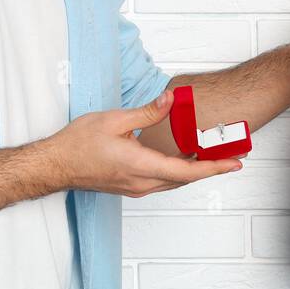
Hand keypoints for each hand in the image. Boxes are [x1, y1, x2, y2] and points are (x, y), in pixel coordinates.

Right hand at [48, 89, 242, 196]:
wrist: (54, 165)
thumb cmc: (78, 144)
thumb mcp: (114, 120)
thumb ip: (147, 112)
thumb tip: (171, 101)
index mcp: (141, 166)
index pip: (187, 171)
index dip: (214, 167)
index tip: (235, 163)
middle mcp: (142, 183)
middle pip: (185, 179)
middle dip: (211, 167)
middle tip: (232, 155)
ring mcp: (135, 188)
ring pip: (174, 181)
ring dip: (195, 170)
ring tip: (213, 156)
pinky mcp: (130, 186)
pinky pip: (162, 181)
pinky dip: (178, 171)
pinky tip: (183, 158)